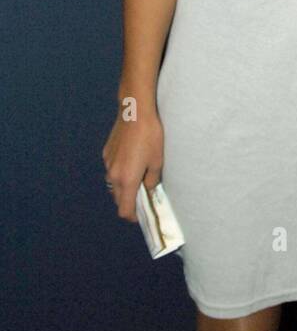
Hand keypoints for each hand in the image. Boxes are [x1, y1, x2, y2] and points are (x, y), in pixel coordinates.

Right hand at [102, 104, 163, 222]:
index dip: (133, 216)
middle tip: (143, 196)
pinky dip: (119, 173)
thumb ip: (152, 180)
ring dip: (123, 187)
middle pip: (118, 199)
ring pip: (113, 184)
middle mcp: (113, 175)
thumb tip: (147, 188)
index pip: (124, 209)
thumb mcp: (157, 161)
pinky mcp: (106, 153)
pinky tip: (131, 161)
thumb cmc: (150, 137)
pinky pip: (112, 169)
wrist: (134, 113)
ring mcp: (107, 163)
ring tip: (137, 178)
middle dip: (129, 201)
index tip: (141, 215)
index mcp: (126, 180)